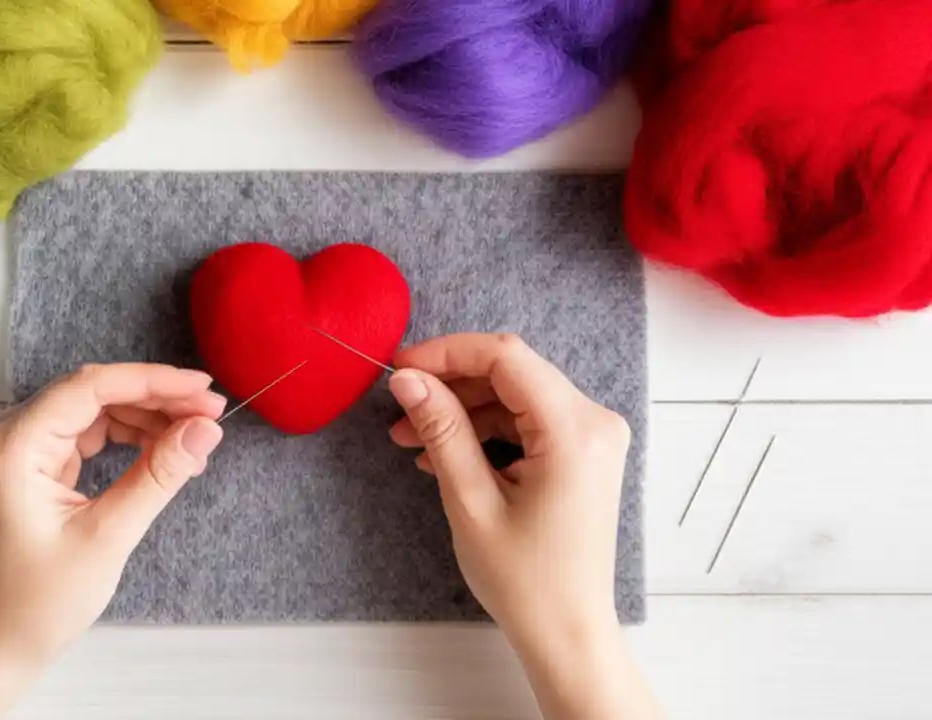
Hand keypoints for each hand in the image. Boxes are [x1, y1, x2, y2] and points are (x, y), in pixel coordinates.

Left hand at [0, 363, 225, 663]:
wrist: (0, 641)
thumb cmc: (39, 601)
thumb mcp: (109, 536)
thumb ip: (159, 474)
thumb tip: (205, 430)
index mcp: (13, 446)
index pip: (91, 388)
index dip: (153, 382)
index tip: (203, 389)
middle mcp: (8, 435)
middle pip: (94, 393)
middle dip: (156, 399)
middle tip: (210, 412)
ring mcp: (17, 446)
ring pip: (95, 409)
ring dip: (147, 418)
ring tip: (195, 438)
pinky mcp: (32, 460)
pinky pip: (87, 431)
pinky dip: (128, 436)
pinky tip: (164, 449)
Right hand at [386, 333, 628, 646]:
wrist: (567, 632)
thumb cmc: (525, 581)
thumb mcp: (471, 501)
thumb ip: (442, 430)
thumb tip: (408, 379)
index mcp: (575, 432)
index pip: (506, 358)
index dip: (447, 353)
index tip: (400, 367)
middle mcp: (594, 423)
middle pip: (512, 372)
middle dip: (451, 383)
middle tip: (399, 407)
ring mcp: (593, 437)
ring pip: (516, 395)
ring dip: (463, 410)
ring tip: (411, 440)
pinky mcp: (583, 452)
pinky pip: (528, 420)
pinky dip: (485, 430)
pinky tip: (443, 454)